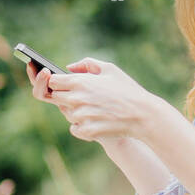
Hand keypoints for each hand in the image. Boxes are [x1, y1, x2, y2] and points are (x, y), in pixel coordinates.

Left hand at [35, 57, 153, 142]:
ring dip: (77, 112)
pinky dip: (82, 126)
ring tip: (96, 109)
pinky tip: (97, 121)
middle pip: (55, 97)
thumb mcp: (110, 69)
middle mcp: (76, 98)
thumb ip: (86, 64)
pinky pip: (74, 128)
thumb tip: (69, 68)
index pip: (52, 81)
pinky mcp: (87, 130)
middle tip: (82, 97)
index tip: (63, 84)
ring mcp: (81, 116)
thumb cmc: (127, 89)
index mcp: (80, 81)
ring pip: (68, 114)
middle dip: (65, 96)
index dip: (57, 82)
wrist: (142, 114)